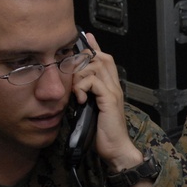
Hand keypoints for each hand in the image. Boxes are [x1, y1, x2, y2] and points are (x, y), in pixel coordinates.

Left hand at [70, 32, 142, 172]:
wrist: (116, 149)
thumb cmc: (103, 133)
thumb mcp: (92, 110)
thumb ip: (86, 96)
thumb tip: (74, 89)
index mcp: (111, 87)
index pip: (105, 59)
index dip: (95, 47)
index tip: (86, 38)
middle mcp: (114, 86)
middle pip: (100, 58)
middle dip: (82, 60)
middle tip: (71, 70)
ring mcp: (113, 91)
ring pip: (94, 67)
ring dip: (79, 76)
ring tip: (76, 92)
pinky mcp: (109, 99)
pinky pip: (93, 82)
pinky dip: (82, 88)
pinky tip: (79, 100)